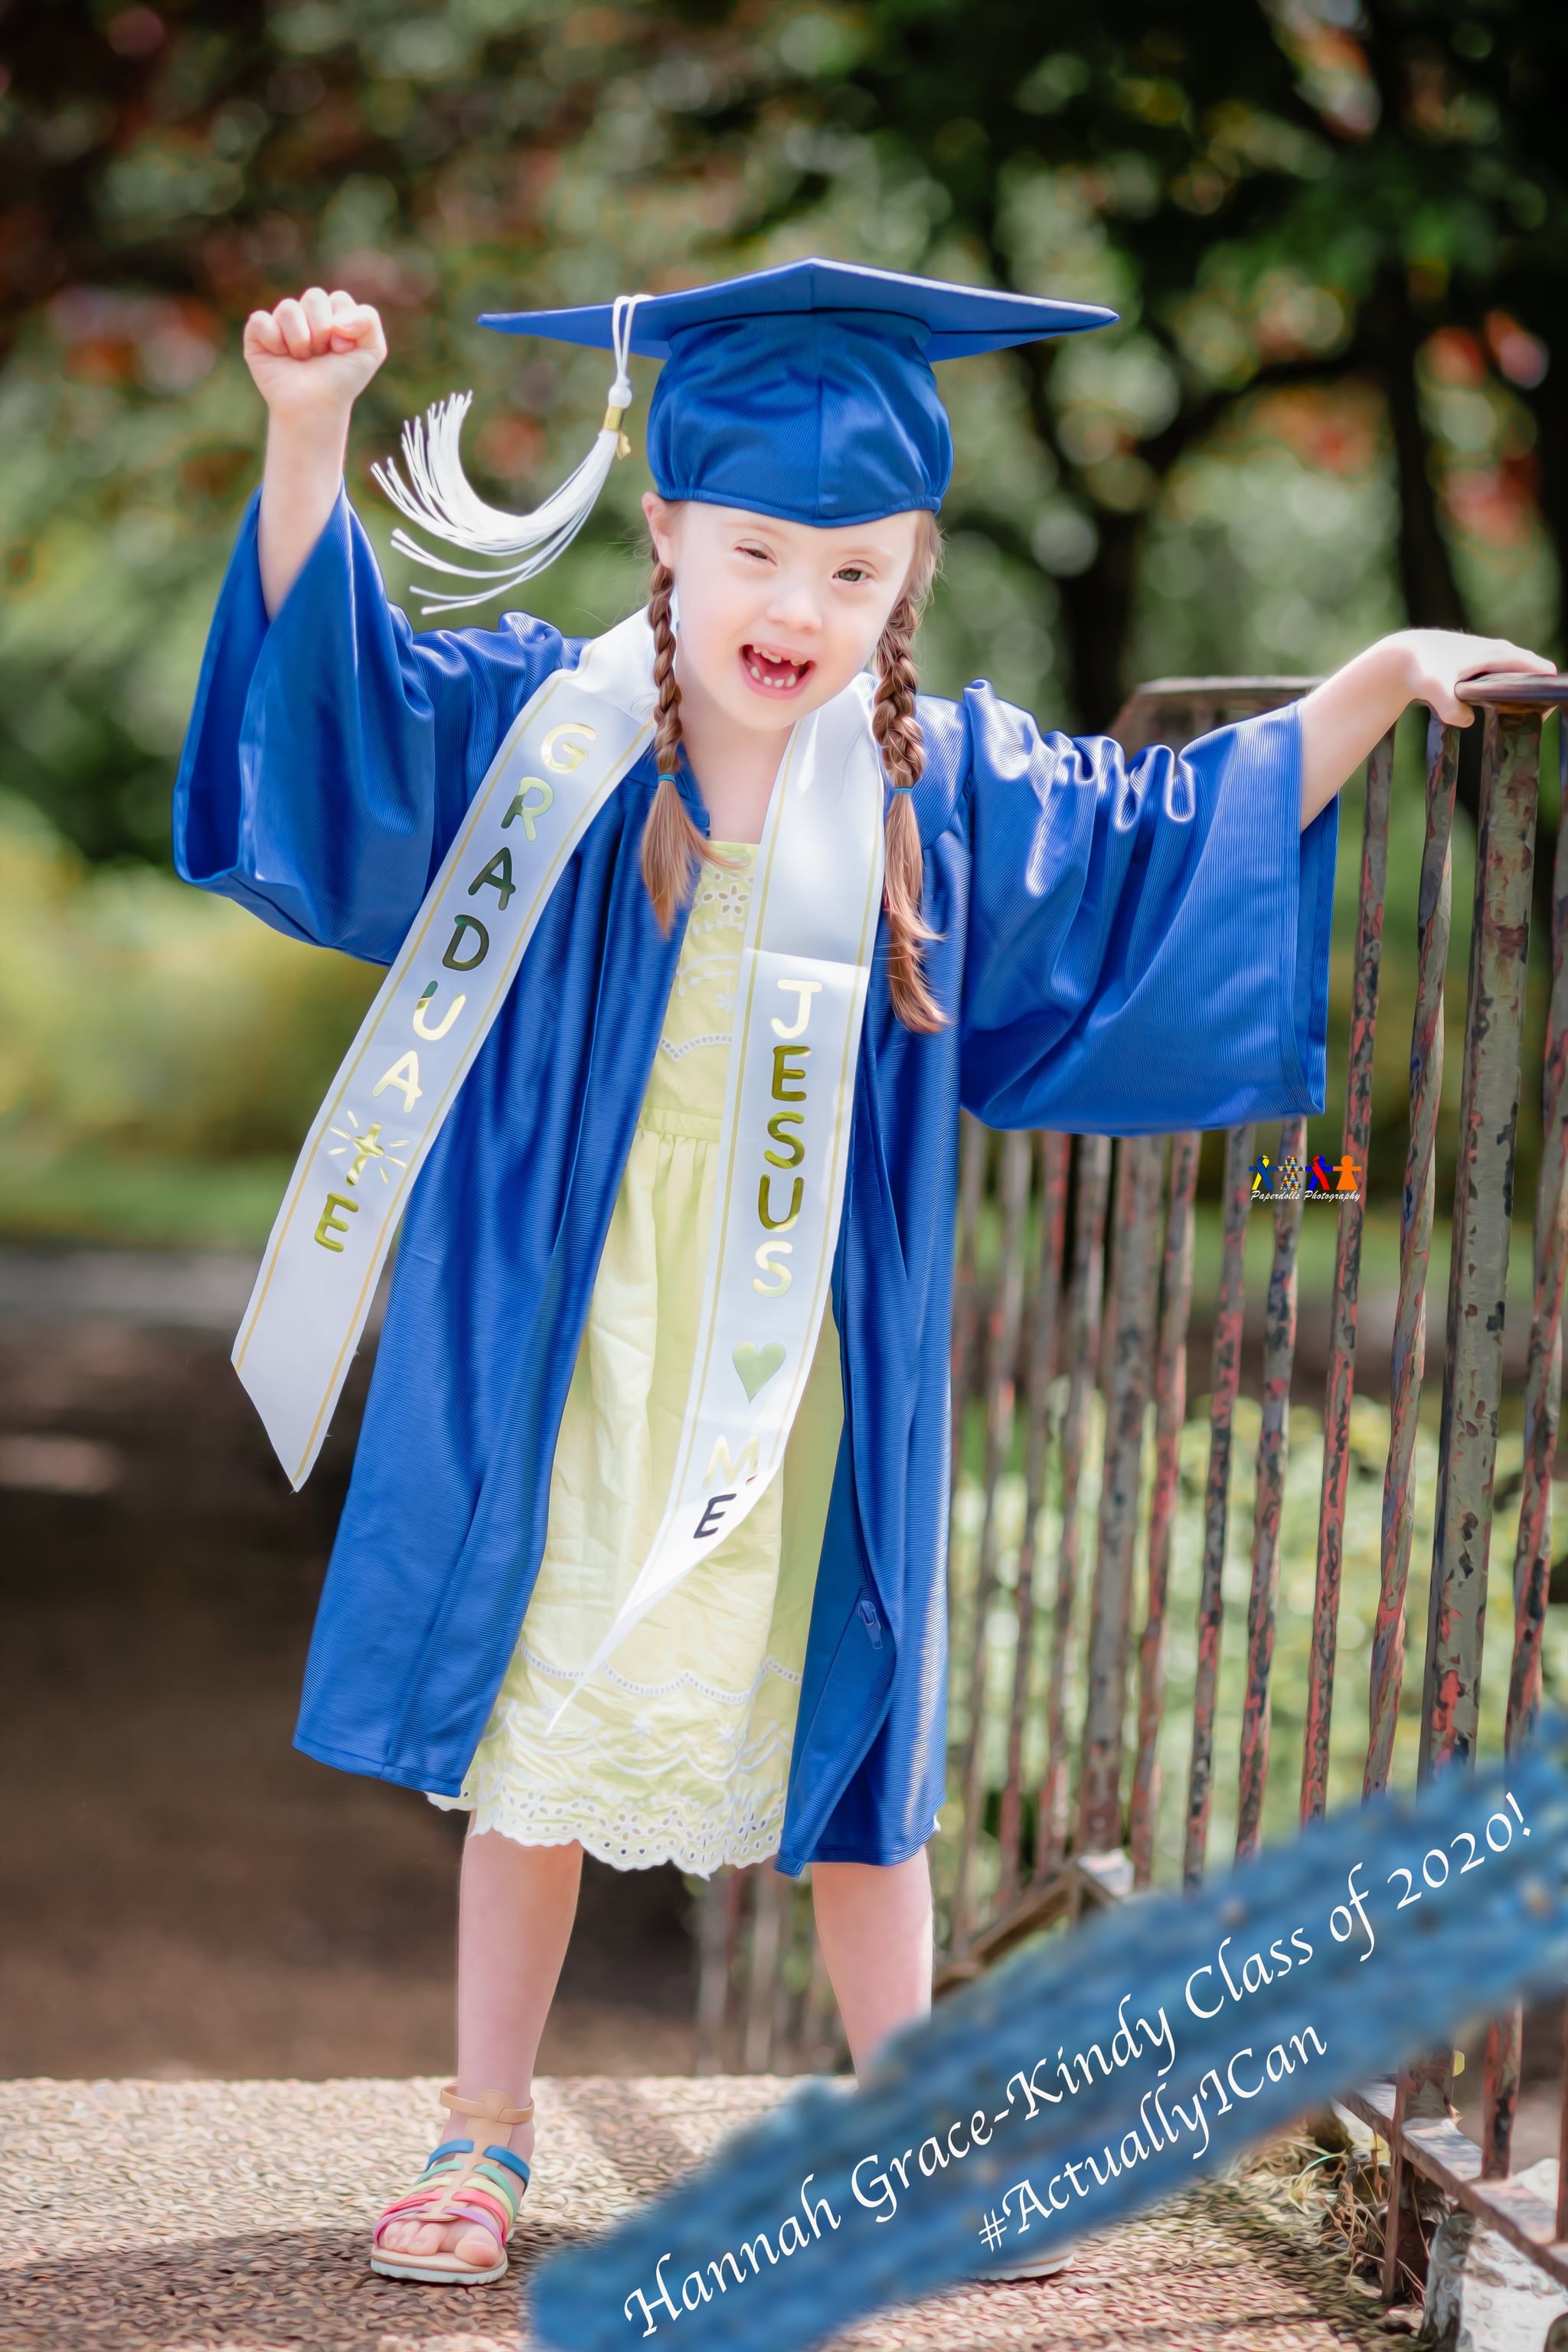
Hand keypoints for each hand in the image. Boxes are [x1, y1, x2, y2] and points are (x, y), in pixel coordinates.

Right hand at [244, 286, 386, 426]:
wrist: (317, 407)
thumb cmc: (342, 380)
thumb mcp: (372, 351)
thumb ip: (369, 319)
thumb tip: (336, 318)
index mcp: (332, 313)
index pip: (338, 299)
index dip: (342, 326)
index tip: (341, 350)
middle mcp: (306, 314)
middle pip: (314, 298)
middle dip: (321, 331)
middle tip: (320, 354)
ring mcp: (281, 322)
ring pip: (288, 308)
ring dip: (300, 340)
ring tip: (302, 358)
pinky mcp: (258, 334)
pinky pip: (260, 320)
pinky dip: (273, 340)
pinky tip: (280, 355)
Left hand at [1299, 627, 1558, 827]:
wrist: (1406, 655)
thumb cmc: (1422, 669)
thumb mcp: (1434, 687)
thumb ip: (1449, 706)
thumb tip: (1467, 721)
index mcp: (1498, 654)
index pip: (1537, 668)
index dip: (1547, 688)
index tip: (1548, 709)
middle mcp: (1500, 651)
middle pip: (1533, 671)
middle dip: (1539, 693)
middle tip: (1537, 720)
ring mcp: (1493, 655)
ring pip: (1519, 674)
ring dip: (1525, 693)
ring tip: (1524, 717)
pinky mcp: (1483, 663)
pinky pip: (1507, 675)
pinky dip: (1511, 690)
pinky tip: (1505, 710)